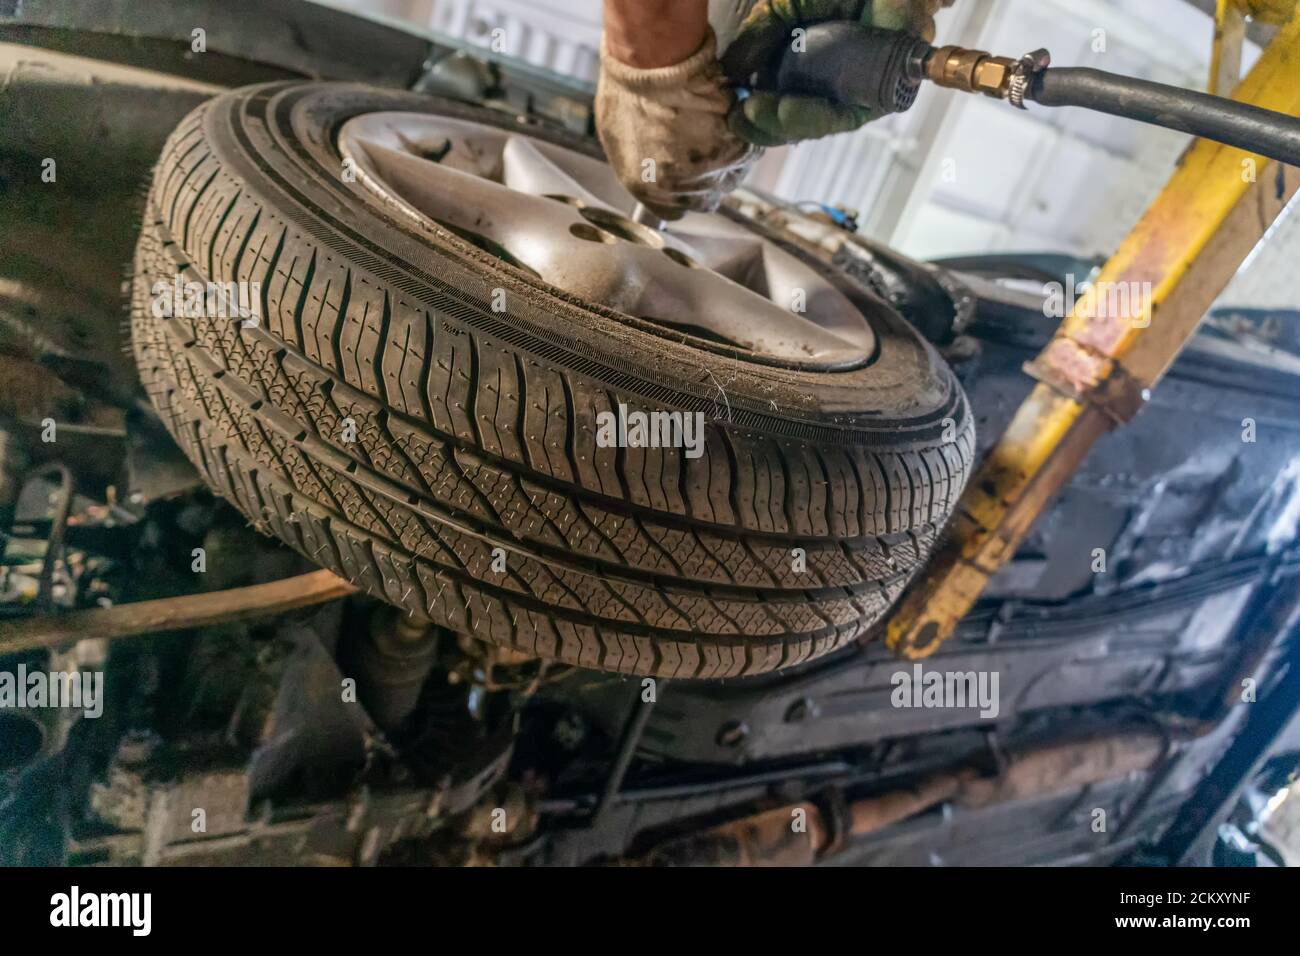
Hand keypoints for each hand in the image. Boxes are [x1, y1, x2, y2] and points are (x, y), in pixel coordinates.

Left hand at [596, 29, 760, 220]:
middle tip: (700, 152)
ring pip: (729, 180)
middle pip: (704, 200)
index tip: (682, 178)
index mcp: (649, 191)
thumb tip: (652, 170)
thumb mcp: (618, 138)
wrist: (656, 60)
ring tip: (713, 133)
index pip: (673, 213)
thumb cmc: (629, 90)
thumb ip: (639, 165)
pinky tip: (727, 123)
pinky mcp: (739, 150)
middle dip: (703, 182)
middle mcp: (683, 190)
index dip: (678, 195)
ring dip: (725, 163)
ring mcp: (714, 172)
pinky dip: (742, 143)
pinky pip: (747, 156)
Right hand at [722, 0, 953, 145]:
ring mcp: (856, 92)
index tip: (730, 110)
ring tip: (753, 113)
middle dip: (764, 124)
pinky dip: (813, 117)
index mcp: (807, 67)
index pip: (778, 101)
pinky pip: (846, 116)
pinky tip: (785, 110)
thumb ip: (757, 38)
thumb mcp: (782, 7)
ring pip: (817, 123)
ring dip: (783, 123)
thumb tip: (729, 74)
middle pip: (795, 122)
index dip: (753, 112)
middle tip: (738, 116)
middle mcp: (831, 84)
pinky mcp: (881, 94)